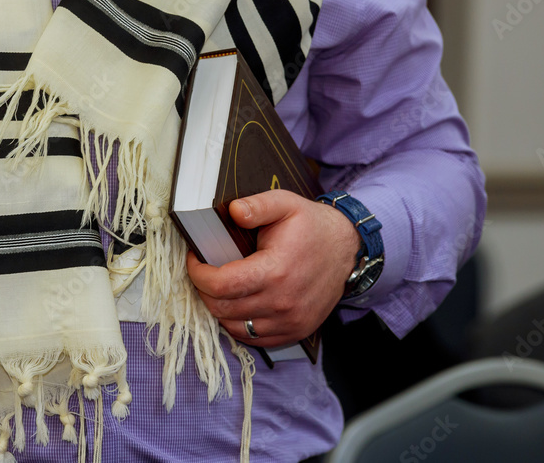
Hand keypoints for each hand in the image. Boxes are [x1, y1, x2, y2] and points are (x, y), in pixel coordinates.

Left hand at [186, 189, 361, 346]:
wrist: (347, 250)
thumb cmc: (312, 226)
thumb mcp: (285, 204)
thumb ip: (257, 206)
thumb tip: (232, 211)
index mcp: (276, 270)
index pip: (221, 285)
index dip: (198, 273)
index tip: (195, 259)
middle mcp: (282, 302)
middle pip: (222, 308)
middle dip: (204, 290)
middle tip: (204, 272)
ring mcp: (290, 321)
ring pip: (234, 327)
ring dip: (219, 309)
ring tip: (219, 288)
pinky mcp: (295, 331)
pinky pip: (254, 339)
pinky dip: (238, 325)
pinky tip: (237, 305)